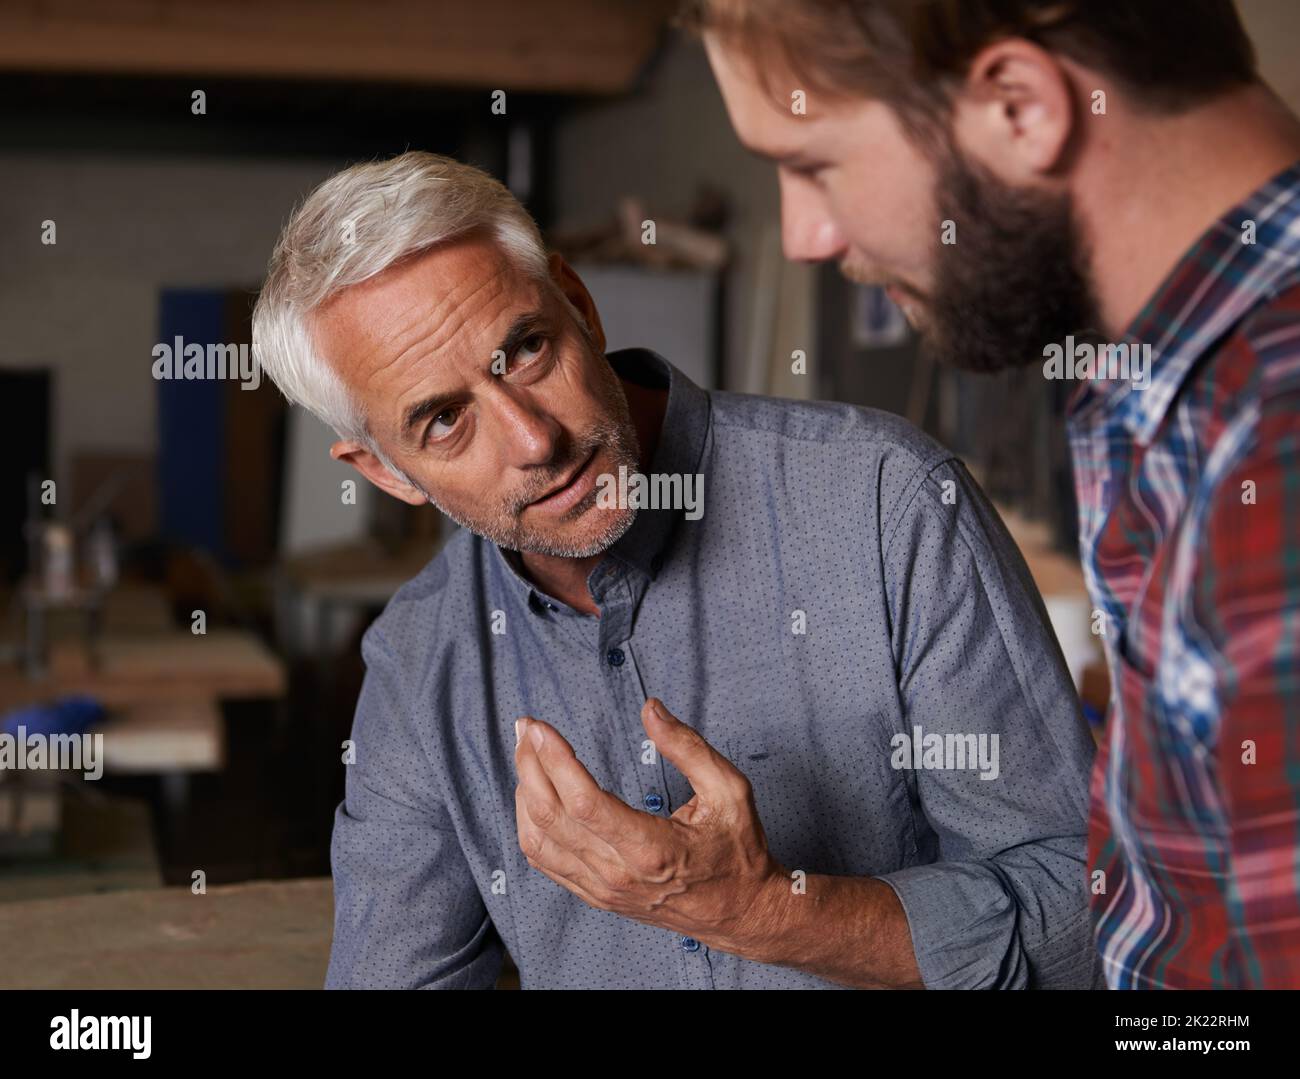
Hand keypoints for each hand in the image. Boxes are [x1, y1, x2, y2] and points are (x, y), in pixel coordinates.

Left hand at [514, 697, 787, 957]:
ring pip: (537, 840)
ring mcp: (602, 889)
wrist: (741, 914)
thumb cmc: (737, 851)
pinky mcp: (595, 895)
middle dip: (530, 764)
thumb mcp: (729, 790)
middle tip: (526, 726)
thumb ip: (688, 747)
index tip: (541, 727)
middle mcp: (618, 873)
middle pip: (550, 815)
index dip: (554, 759)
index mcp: (651, 849)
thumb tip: (651, 709)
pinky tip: (532, 793)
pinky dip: (528, 824)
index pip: (583, 801)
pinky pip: (544, 861)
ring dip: (524, 791)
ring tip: (526, 752)